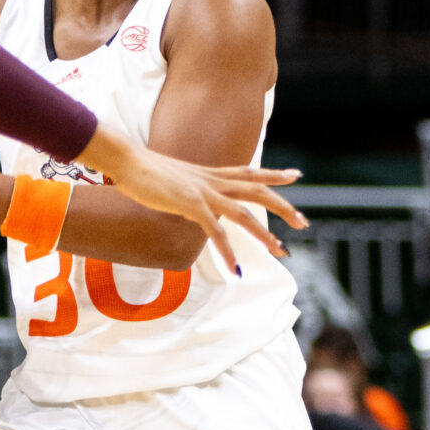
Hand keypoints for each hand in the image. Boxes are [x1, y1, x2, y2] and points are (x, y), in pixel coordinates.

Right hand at [76, 124, 305, 269]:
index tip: (295, 176)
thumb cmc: (142, 169)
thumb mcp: (172, 179)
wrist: (126, 160)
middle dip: (282, 205)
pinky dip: (227, 251)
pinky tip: (235, 269)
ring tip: (280, 250)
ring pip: (245, 212)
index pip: (250, 172)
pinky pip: (215, 232)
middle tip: (303, 221)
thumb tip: (189, 200)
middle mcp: (212, 180)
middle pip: (257, 190)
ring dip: (264, 233)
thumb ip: (187, 190)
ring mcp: (204, 191)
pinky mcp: (191, 204)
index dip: (273, 174)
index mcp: (209, 173)